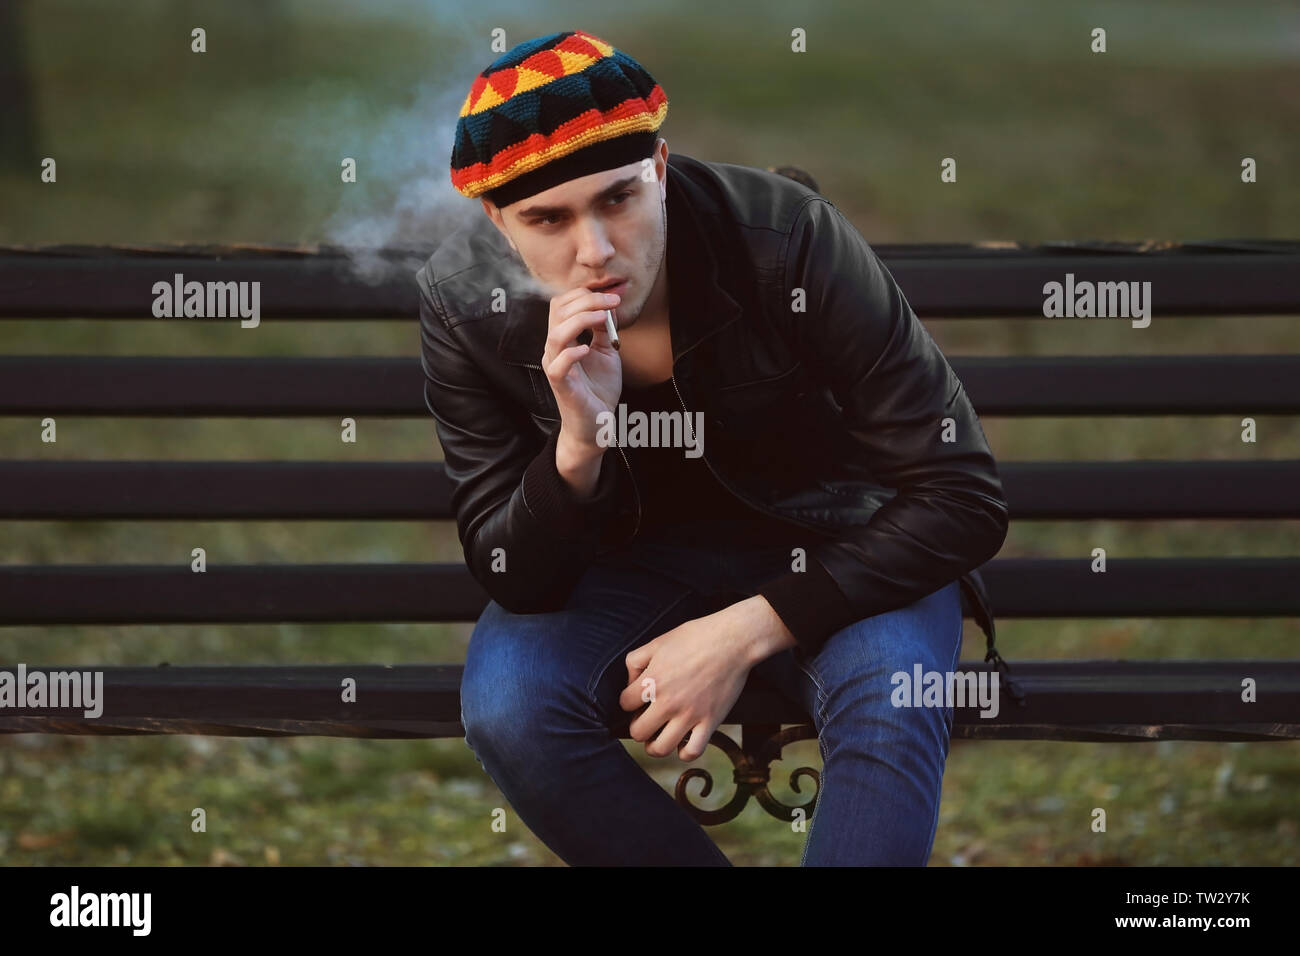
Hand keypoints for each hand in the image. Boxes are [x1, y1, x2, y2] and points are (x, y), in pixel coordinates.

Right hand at [542, 287, 623, 453]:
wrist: (596, 422)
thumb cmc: (598, 388)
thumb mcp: (606, 351)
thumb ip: (605, 329)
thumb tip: (610, 306)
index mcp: (563, 338)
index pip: (562, 304)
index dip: (585, 295)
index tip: (612, 297)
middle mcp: (554, 349)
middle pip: (558, 312)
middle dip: (586, 301)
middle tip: (612, 301)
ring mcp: (555, 366)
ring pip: (556, 334)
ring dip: (581, 320)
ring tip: (603, 318)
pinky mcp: (560, 386)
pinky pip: (557, 366)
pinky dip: (572, 353)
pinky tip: (588, 349)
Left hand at [617, 602, 760, 761]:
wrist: (734, 640)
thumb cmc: (697, 637)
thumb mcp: (659, 641)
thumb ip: (636, 661)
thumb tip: (630, 681)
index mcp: (653, 681)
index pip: (624, 703)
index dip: (629, 701)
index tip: (638, 698)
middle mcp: (668, 702)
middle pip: (637, 732)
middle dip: (638, 726)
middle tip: (647, 719)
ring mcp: (690, 715)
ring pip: (660, 749)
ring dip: (655, 745)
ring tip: (659, 736)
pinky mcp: (710, 722)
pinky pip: (692, 752)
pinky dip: (684, 752)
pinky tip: (684, 741)